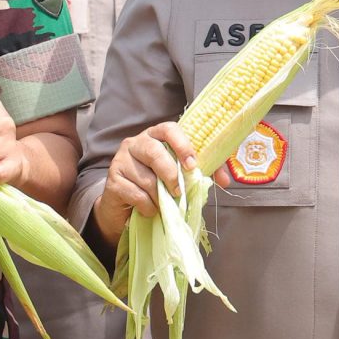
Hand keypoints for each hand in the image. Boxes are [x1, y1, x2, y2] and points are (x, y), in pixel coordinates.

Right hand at [96, 122, 196, 243]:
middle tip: (179, 191)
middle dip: (171, 173)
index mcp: (155, 136)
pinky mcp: (113, 181)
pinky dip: (148, 206)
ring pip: (146, 178)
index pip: (168, 129)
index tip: (192, 165)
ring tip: (164, 204)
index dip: (182, 144)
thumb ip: (202, 173)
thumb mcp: (179, 177)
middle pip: (154, 151)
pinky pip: (136, 194)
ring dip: (160, 197)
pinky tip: (150, 210)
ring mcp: (121, 161)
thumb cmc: (156, 187)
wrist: (125, 209)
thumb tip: (226, 180)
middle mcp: (135, 143)